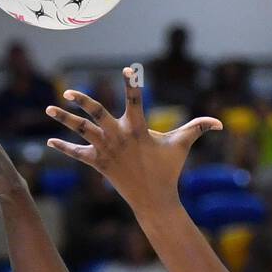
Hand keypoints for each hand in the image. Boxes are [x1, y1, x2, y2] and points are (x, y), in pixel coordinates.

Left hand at [44, 68, 221, 211]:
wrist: (154, 201)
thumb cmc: (168, 170)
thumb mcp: (182, 146)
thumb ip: (198, 128)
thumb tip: (221, 123)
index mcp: (138, 129)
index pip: (135, 100)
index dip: (132, 84)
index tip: (128, 70)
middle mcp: (119, 137)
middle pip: (97, 114)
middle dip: (82, 101)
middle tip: (68, 92)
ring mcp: (107, 150)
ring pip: (82, 131)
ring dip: (64, 120)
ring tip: (49, 108)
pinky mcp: (99, 164)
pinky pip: (78, 154)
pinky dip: (64, 147)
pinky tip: (50, 141)